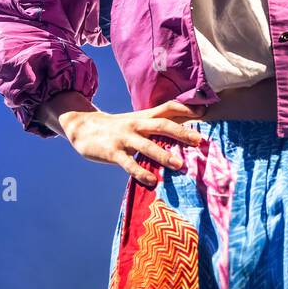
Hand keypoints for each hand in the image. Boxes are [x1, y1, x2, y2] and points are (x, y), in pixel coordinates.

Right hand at [58, 100, 205, 188]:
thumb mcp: (137, 121)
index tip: (205, 112)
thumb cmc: (117, 128)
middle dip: (181, 132)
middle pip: (162, 124)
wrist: (82, 127)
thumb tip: (183, 132)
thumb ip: (156, 124)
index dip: (186, 108)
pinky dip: (141, 172)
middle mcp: (136, 124)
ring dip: (163, 155)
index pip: (168, 107)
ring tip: (179, 165)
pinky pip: (128, 163)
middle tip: (199, 141)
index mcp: (144, 116)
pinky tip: (152, 181)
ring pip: (146, 145)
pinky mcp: (112, 152)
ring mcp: (124, 138)